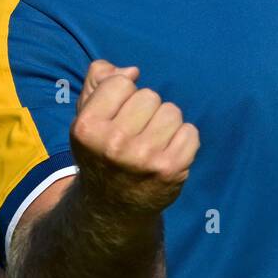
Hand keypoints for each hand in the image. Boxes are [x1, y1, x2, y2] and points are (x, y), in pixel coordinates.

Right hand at [69, 59, 198, 215]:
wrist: (111, 207)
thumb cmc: (102, 151)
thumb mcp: (87, 117)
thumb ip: (99, 82)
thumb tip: (132, 71)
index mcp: (87, 127)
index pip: (121, 83)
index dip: (122, 96)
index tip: (116, 117)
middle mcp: (113, 143)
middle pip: (150, 96)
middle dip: (146, 110)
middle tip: (135, 134)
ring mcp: (144, 158)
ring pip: (172, 112)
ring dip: (166, 124)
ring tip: (151, 144)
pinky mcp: (170, 170)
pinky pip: (190, 132)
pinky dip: (183, 140)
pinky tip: (167, 154)